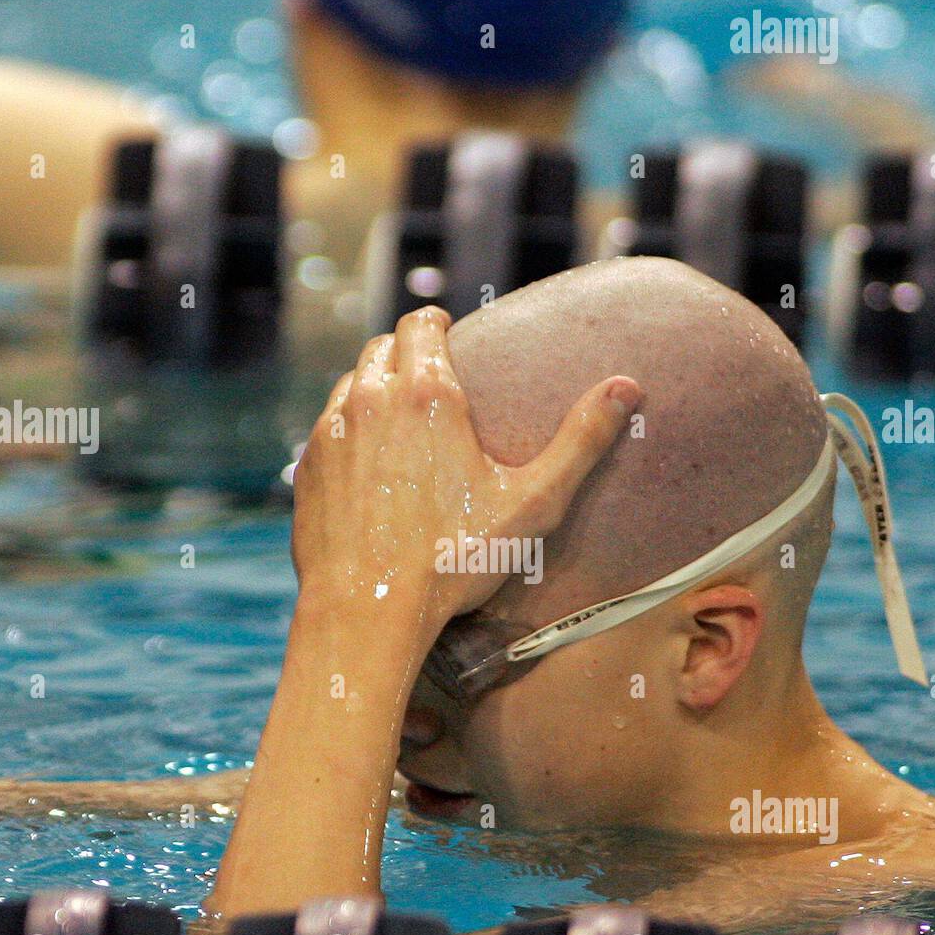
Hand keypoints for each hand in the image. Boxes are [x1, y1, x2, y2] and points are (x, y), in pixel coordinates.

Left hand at [291, 306, 639, 632]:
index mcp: (427, 394)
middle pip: (381, 347)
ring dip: (372, 386)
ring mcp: (330, 433)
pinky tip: (365, 460)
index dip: (434, 324)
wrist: (369, 610)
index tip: (445, 332)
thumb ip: (581, 442)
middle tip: (427, 371)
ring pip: (349, 384)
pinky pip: (326, 428)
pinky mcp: (306, 469)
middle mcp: (370, 400)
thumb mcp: (532, 503)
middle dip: (404, 350)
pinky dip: (346, 430)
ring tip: (396, 413)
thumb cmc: (453, 561)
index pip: (419, 325)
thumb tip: (627, 388)